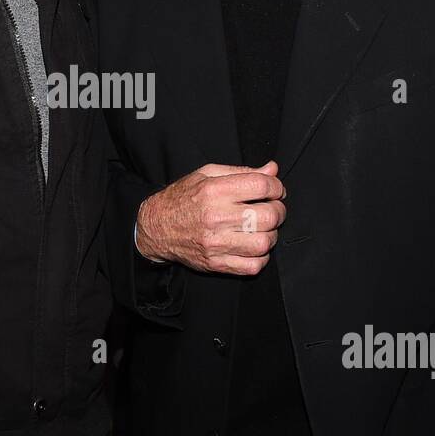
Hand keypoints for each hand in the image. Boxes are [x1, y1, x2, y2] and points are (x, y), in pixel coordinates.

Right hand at [136, 160, 285, 274]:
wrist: (155, 228)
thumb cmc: (182, 198)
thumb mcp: (207, 175)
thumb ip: (242, 171)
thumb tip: (273, 169)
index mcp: (214, 190)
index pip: (262, 186)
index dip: (277, 187)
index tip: (275, 190)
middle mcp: (216, 217)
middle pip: (269, 216)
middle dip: (278, 211)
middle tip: (272, 208)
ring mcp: (216, 243)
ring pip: (265, 243)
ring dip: (271, 234)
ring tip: (262, 228)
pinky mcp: (216, 264)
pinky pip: (253, 266)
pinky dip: (261, 257)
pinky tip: (253, 246)